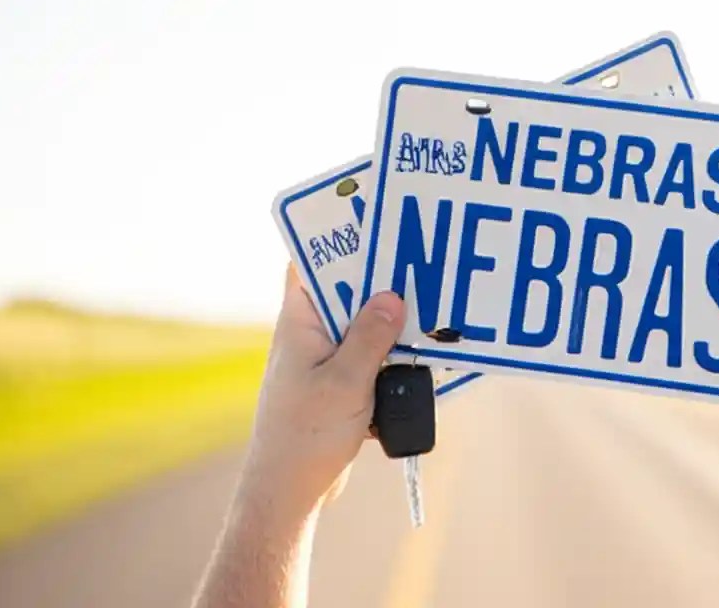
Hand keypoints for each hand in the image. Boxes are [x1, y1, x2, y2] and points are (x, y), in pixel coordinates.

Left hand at [240, 266, 404, 514]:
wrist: (290, 491)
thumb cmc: (305, 437)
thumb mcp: (345, 382)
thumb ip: (370, 337)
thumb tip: (392, 297)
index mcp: (299, 323)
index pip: (310, 265)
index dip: (337, 243)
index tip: (376, 227)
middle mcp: (309, 336)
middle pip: (347, 293)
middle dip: (381, 285)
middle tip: (419, 270)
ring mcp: (325, 361)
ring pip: (364, 328)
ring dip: (392, 326)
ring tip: (428, 314)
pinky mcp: (341, 386)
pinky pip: (371, 359)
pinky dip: (393, 357)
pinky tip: (419, 359)